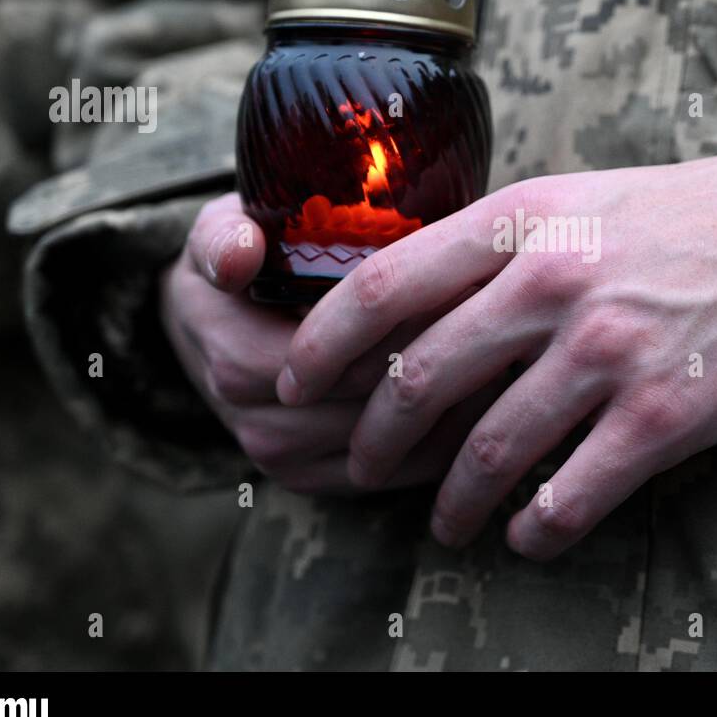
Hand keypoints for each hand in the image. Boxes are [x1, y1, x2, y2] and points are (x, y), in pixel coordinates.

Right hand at [159, 192, 493, 492]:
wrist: (210, 324)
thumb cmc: (236, 266)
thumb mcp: (218, 236)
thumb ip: (223, 242)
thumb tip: (237, 258)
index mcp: (239, 366)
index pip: (346, 363)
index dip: (409, 328)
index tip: (465, 285)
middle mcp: (264, 428)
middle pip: (378, 405)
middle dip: (441, 360)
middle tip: (501, 318)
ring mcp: (294, 463)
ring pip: (399, 447)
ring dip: (455, 403)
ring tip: (507, 352)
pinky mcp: (323, 480)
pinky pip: (402, 474)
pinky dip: (450, 439)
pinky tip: (490, 397)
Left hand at [277, 134, 716, 557]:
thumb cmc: (697, 214)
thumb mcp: (584, 199)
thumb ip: (504, 246)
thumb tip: (426, 309)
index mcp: (524, 220)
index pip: (381, 285)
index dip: (322, 347)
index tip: (294, 384)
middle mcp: (554, 281)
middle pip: (417, 378)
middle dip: (375, 440)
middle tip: (363, 469)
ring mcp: (609, 348)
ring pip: (489, 449)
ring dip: (453, 503)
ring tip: (448, 524)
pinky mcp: (666, 409)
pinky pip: (572, 492)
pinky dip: (538, 528)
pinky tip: (529, 535)